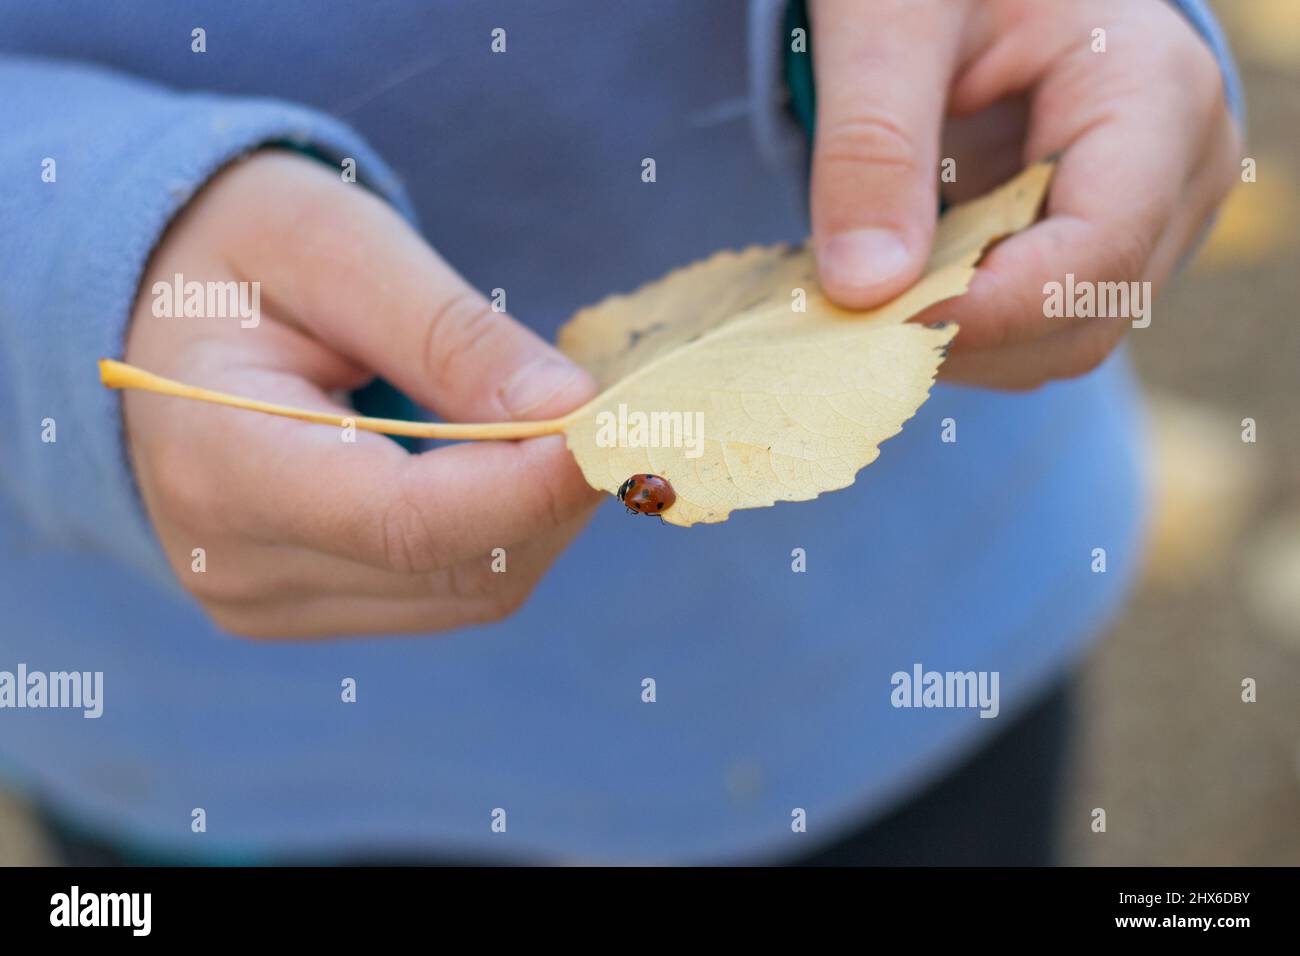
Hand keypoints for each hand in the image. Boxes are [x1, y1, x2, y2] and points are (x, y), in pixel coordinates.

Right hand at [123, 151, 598, 637]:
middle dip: (552, 492)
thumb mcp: (334, 245)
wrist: (149, 316)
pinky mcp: (304, 607)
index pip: (405, 522)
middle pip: (456, 567)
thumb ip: (449, 331)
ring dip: (537, 514)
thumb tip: (570, 408)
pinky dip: (502, 531)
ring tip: (543, 423)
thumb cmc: (239, 257)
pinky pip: (447, 591)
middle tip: (608, 410)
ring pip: (468, 591)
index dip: (529, 486)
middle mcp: (237, 562)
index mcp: (218, 461)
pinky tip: (494, 462)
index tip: (617, 429)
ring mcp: (268, 601)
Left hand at [809, 0, 1241, 387]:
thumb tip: (862, 292)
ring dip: (951, 344)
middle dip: (957, 335)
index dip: (979, 310)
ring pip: (1054, 344)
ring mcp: (1149, 221)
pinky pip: (1033, 331)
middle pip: (1078, 323)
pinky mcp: (1100, 249)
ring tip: (862, 293)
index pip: (1092, 255)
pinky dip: (955, 329)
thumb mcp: (887, 25)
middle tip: (842, 316)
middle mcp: (1179, 171)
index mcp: (1153, 93)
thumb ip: (872, 146)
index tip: (867, 318)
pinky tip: (893, 288)